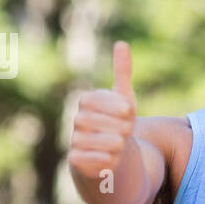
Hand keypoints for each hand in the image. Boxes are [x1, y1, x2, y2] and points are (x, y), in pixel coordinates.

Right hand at [69, 41, 136, 180]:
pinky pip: (86, 158)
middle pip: (97, 121)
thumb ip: (122, 72)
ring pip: (94, 140)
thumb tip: (121, 44)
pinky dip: (103, 158)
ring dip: (115, 143)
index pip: (95, 99)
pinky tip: (112, 158)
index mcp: (87, 102)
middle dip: (119, 127)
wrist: (112, 152)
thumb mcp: (124, 97)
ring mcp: (75, 140)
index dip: (115, 106)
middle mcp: (77, 120)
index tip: (129, 111)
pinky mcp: (75, 159)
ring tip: (121, 143)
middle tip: (127, 131)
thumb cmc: (118, 120)